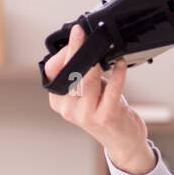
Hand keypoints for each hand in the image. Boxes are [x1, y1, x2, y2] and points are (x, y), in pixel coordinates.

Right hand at [43, 24, 155, 173]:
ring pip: (88, 79)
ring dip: (95, 60)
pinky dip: (118, 73)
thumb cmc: (105, 112)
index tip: (74, 37)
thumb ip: (81, 74)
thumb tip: (83, 46)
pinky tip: (120, 64)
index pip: (52, 71)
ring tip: (100, 47)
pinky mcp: (106, 116)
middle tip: (80, 33)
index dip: (63, 53)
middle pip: (69, 72)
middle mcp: (68, 109)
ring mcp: (86, 114)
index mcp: (59, 101)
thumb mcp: (87, 93)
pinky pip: (112, 88)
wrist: (122, 141)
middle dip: (76, 49)